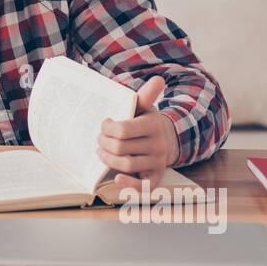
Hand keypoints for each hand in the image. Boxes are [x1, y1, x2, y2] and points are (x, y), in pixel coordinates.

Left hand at [96, 76, 180, 193]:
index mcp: (153, 125)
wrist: (167, 139)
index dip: (106, 128)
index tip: (104, 124)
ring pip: (126, 165)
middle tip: (99, 139)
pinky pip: (143, 186)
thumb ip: (146, 95)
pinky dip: (129, 184)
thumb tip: (158, 79)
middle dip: (103, 143)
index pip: (122, 130)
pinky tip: (117, 178)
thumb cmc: (147, 122)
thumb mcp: (146, 107)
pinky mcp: (156, 177)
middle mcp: (158, 145)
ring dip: (107, 159)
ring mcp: (158, 163)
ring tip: (102, 152)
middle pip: (120, 148)